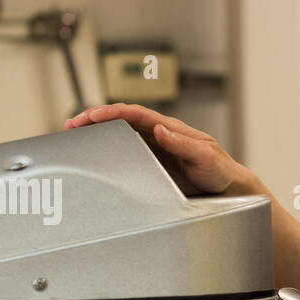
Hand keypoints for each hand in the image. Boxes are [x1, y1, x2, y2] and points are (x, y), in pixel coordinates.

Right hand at [63, 103, 263, 196]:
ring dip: (97, 134)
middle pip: (121, 120)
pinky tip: (94, 155)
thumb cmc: (219, 170)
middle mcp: (158, 134)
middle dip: (95, 119)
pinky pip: (125, 151)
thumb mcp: (205, 156)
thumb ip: (184, 143)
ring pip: (119, 134)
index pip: (135, 114)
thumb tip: (159, 129)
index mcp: (170, 128)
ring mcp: (154, 148)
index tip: (91, 116)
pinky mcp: (152, 162)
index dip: (111, 113)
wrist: (228, 187)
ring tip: (73, 136)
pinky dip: (107, 150)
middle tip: (71, 125)